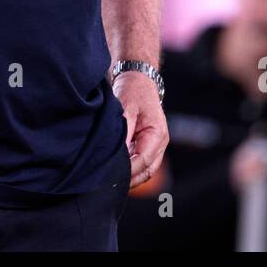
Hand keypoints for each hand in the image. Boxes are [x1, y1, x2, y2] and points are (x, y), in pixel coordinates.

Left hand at [113, 70, 168, 188]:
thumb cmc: (133, 91)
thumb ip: (124, 129)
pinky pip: (140, 165)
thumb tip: (118, 151)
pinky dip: (129, 170)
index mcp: (158, 134)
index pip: (145, 160)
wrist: (138, 82)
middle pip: (146, 170)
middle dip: (128, 179)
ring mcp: (155, 147)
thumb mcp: (127, 106)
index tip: (111, 174)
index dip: (129, 170)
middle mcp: (160, 144)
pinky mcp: (147, 147)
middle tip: (106, 184)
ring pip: (144, 171)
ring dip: (129, 176)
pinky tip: (114, 172)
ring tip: (108, 181)